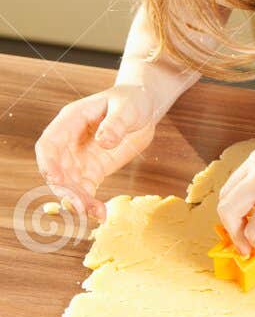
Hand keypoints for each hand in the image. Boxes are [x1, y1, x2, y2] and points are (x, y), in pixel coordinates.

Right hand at [35, 84, 162, 219]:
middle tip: (78, 205)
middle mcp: (68, 142)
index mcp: (69, 121)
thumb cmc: (132, 101)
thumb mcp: (126, 108)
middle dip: (64, 188)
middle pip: (56, 169)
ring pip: (70, 183)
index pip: (48, 144)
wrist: (144, 107)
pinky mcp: (93, 170)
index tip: (55, 179)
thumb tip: (103, 141)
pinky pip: (86, 189)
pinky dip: (90, 202)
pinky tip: (100, 214)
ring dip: (78, 199)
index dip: (48, 163)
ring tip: (93, 213)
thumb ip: (115, 124)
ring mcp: (79, 158)